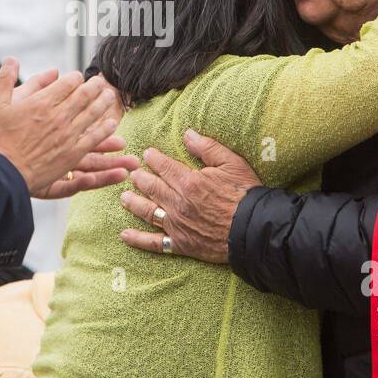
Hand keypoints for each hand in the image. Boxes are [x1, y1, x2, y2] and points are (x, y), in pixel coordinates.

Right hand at [0, 58, 132, 198]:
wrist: (1, 174)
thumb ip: (4, 79)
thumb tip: (12, 60)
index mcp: (42, 102)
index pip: (69, 82)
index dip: (76, 77)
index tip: (78, 77)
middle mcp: (59, 116)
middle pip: (85, 95)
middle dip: (95, 86)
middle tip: (102, 82)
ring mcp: (68, 135)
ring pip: (93, 114)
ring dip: (104, 102)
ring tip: (110, 96)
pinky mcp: (72, 154)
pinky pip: (94, 138)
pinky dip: (105, 129)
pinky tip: (111, 123)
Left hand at [117, 129, 260, 263]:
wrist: (254, 229)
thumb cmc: (246, 194)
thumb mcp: (231, 163)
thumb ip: (207, 147)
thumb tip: (187, 133)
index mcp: (189, 182)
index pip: (164, 167)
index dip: (153, 159)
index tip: (146, 154)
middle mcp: (177, 203)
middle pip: (152, 188)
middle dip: (139, 178)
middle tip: (132, 173)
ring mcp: (177, 225)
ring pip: (147, 212)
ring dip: (133, 203)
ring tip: (123, 197)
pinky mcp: (180, 244)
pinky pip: (154, 243)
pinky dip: (138, 239)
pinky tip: (124, 235)